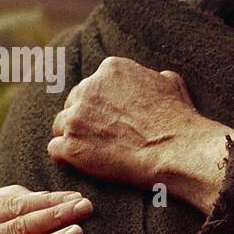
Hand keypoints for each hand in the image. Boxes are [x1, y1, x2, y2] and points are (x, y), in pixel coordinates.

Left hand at [46, 56, 227, 198]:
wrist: (176, 151)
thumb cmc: (178, 120)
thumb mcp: (171, 83)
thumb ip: (151, 77)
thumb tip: (154, 77)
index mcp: (110, 69)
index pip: (93, 84)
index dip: (101, 104)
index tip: (111, 118)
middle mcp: (88, 88)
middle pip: (73, 103)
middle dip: (84, 119)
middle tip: (101, 137)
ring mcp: (76, 117)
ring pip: (60, 124)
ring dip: (72, 136)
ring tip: (91, 151)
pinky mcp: (71, 146)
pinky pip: (55, 149)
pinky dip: (66, 158)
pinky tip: (80, 163)